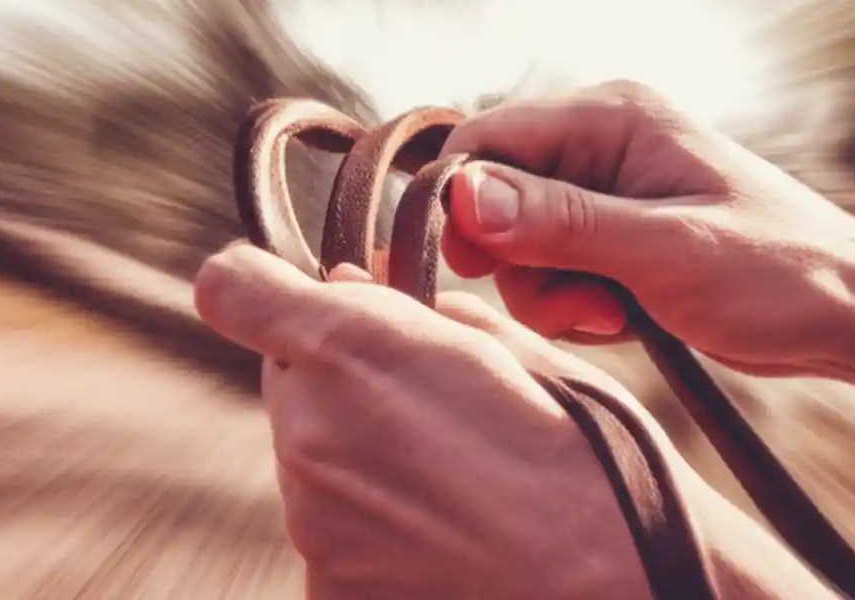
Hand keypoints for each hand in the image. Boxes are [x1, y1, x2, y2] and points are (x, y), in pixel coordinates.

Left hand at [193, 243, 650, 598]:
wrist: (624, 590)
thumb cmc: (589, 455)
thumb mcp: (514, 346)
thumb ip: (410, 307)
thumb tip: (347, 286)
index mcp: (351, 348)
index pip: (230, 289)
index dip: (253, 286)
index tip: (281, 296)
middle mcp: (310, 433)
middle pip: (288, 382)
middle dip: (337, 382)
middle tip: (423, 410)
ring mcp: (313, 524)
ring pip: (311, 461)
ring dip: (359, 460)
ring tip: (452, 486)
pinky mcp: (327, 591)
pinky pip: (330, 536)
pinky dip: (371, 532)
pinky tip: (443, 538)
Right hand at [439, 80, 854, 376]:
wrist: (845, 315)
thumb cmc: (774, 270)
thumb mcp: (664, 249)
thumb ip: (560, 221)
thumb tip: (461, 193)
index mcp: (610, 119)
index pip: (488, 139)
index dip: (461, 201)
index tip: (473, 266)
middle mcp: (597, 148)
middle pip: (492, 201)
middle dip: (521, 263)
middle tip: (581, 303)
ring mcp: (601, 198)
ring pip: (515, 249)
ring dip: (552, 295)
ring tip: (615, 314)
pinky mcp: (608, 243)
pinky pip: (548, 275)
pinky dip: (572, 307)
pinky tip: (622, 319)